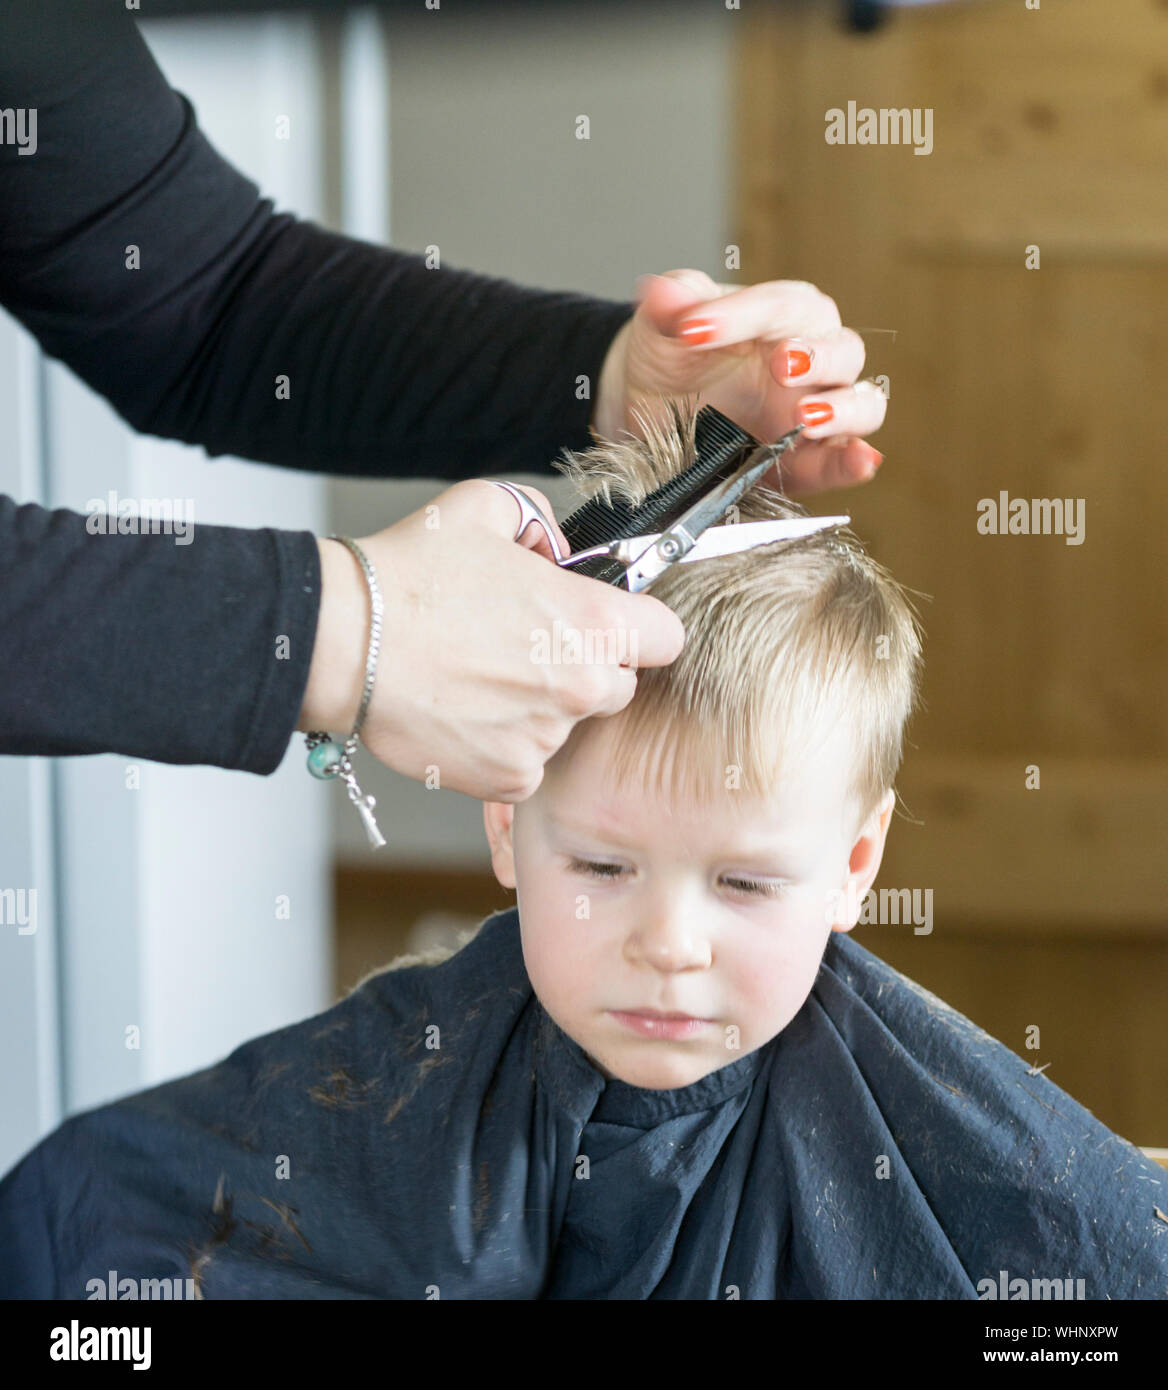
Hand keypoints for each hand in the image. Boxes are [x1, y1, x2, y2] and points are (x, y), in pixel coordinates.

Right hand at [297, 481, 685, 801]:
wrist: (345, 641)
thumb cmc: (409, 576)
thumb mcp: (484, 508)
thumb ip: (540, 522)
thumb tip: (556, 547)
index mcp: (591, 619)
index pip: (667, 638)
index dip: (639, 630)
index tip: (612, 628)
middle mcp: (580, 685)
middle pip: (618, 687)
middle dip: (584, 670)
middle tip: (526, 651)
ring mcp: (546, 738)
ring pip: (566, 728)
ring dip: (538, 710)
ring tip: (479, 679)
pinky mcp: (507, 778)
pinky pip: (527, 767)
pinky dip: (502, 749)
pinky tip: (465, 715)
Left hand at [593, 269, 886, 496]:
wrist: (653, 410)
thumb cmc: (674, 356)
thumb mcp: (661, 329)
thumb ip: (667, 309)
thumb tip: (659, 291)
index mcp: (783, 316)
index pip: (781, 306)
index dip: (740, 314)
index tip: (692, 328)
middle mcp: (813, 361)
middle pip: (843, 350)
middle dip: (816, 356)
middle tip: (780, 364)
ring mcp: (815, 414)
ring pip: (863, 404)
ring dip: (843, 409)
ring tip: (807, 416)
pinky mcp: (808, 463)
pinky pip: (842, 462)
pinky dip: (855, 463)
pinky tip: (861, 461)